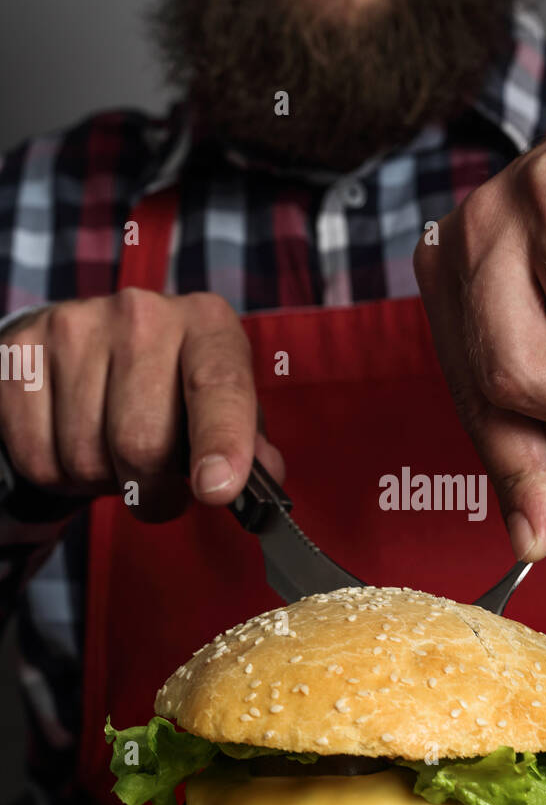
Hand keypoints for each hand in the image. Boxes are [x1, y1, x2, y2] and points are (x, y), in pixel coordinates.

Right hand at [0, 289, 284, 521]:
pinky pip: (39, 457)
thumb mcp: (221, 407)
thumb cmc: (169, 391)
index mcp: (206, 324)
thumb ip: (248, 444)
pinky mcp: (20, 355)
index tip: (217, 488)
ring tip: (116, 455)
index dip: (220, 441)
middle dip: (154, 491)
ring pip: (86, 458)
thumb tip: (264, 477)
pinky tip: (75, 444)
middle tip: (159, 488)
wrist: (87, 353)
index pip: (218, 385)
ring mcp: (74, 327)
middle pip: (141, 442)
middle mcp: (142, 313)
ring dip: (105, 482)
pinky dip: (60, 476)